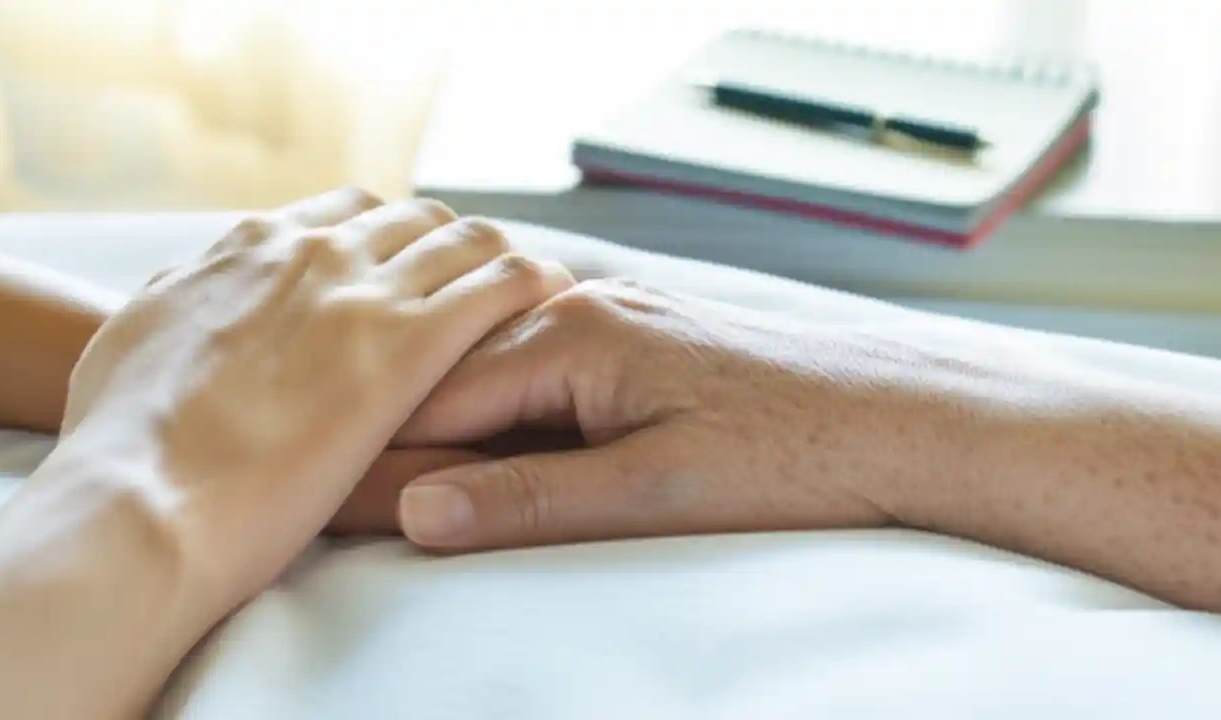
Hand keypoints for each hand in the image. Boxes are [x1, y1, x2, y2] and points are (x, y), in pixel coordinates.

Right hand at [60, 188, 571, 605]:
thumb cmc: (123, 443)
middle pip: (417, 218)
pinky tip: (556, 300)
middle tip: (479, 284)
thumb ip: (186, 302)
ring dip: (501, 257)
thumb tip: (199, 290)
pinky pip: (505, 283)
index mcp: (255, 247)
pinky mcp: (412, 345)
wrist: (142, 501)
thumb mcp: (136, 339)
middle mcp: (318, 252)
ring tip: (533, 289)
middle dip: (452, 245)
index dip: (389, 238)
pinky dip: (535, 282)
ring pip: (469, 239)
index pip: (350, 213)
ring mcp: (368, 293)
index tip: (411, 266)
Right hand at [393, 278, 962, 548]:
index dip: (374, 457)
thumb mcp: (654, 493)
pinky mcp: (643, 348)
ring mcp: (616, 324)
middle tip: (340, 506)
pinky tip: (494, 459)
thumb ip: (530, 501)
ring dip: (454, 437)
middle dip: (402, 446)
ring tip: (400, 493)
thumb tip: (419, 512)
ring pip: (498, 382)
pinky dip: (509, 425)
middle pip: (454, 382)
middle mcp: (585, 311)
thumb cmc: (795, 453)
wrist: (902, 418)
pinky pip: (547, 383)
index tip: (319, 502)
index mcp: (575, 336)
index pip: (433, 396)